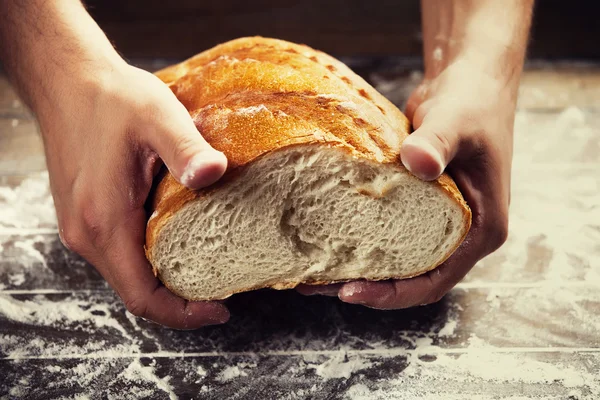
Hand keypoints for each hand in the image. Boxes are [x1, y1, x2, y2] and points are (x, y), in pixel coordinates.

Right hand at [38, 60, 229, 327]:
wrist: (68, 81)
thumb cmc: (110, 97)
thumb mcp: (157, 116)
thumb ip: (186, 148)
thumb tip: (214, 174)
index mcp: (104, 220)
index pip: (141, 295)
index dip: (182, 314)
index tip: (219, 311)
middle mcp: (86, 233)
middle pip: (135, 291)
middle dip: (180, 300)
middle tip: (222, 290)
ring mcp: (81, 226)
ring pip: (128, 274)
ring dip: (166, 280)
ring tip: (208, 270)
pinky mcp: (85, 215)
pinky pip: (120, 254)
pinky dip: (152, 259)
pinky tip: (180, 243)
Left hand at [298, 59, 513, 307]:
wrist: (468, 80)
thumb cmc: (473, 102)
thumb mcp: (457, 122)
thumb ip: (437, 142)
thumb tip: (418, 163)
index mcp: (482, 229)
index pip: (437, 279)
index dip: (395, 293)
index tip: (353, 292)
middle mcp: (462, 234)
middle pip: (413, 277)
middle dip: (369, 287)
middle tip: (322, 284)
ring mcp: (440, 221)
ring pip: (399, 259)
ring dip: (361, 267)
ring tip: (315, 271)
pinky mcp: (418, 206)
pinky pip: (389, 232)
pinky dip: (361, 239)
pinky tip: (327, 237)